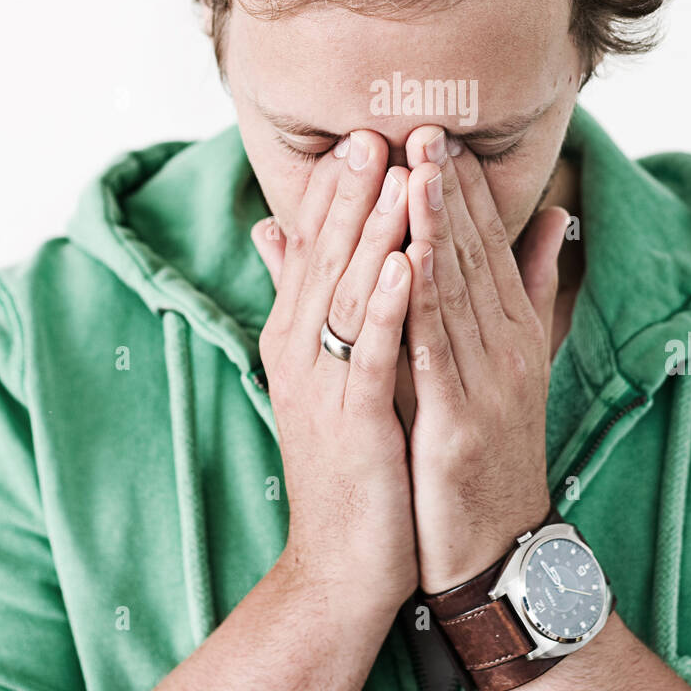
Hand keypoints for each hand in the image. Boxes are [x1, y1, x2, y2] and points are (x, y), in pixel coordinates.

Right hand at [252, 129, 418, 612]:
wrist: (343, 561)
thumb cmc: (350, 458)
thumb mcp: (331, 373)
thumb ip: (322, 305)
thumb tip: (289, 240)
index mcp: (298, 334)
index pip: (317, 247)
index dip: (341, 191)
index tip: (366, 131)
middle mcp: (299, 351)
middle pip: (326, 257)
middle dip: (352, 194)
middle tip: (373, 130)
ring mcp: (321, 386)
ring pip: (345, 293)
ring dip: (371, 232)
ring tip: (394, 175)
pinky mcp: (352, 422)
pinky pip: (367, 354)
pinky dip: (382, 306)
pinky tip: (401, 264)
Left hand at [402, 126, 567, 592]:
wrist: (495, 546)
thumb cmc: (494, 448)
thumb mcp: (516, 363)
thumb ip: (529, 289)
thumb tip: (554, 217)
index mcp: (513, 330)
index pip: (487, 246)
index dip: (463, 188)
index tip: (437, 132)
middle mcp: (507, 347)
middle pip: (473, 256)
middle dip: (446, 189)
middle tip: (422, 125)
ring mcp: (486, 383)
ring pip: (456, 292)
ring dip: (434, 227)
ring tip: (413, 169)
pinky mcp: (459, 423)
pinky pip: (435, 352)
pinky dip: (421, 302)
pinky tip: (405, 258)